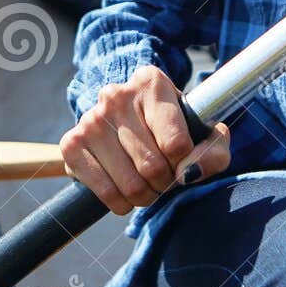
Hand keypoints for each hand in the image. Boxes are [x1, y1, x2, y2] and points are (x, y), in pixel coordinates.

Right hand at [58, 66, 231, 215]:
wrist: (122, 122)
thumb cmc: (170, 127)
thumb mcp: (201, 130)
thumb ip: (214, 151)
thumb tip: (190, 174)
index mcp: (151, 83)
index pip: (177, 142)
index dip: (186, 164)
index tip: (183, 162)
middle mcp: (117, 95)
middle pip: (153, 166)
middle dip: (165, 183)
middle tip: (165, 178)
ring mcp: (90, 119)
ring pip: (131, 184)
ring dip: (145, 196)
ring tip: (147, 184)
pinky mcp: (72, 143)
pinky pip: (105, 192)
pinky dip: (122, 203)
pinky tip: (125, 191)